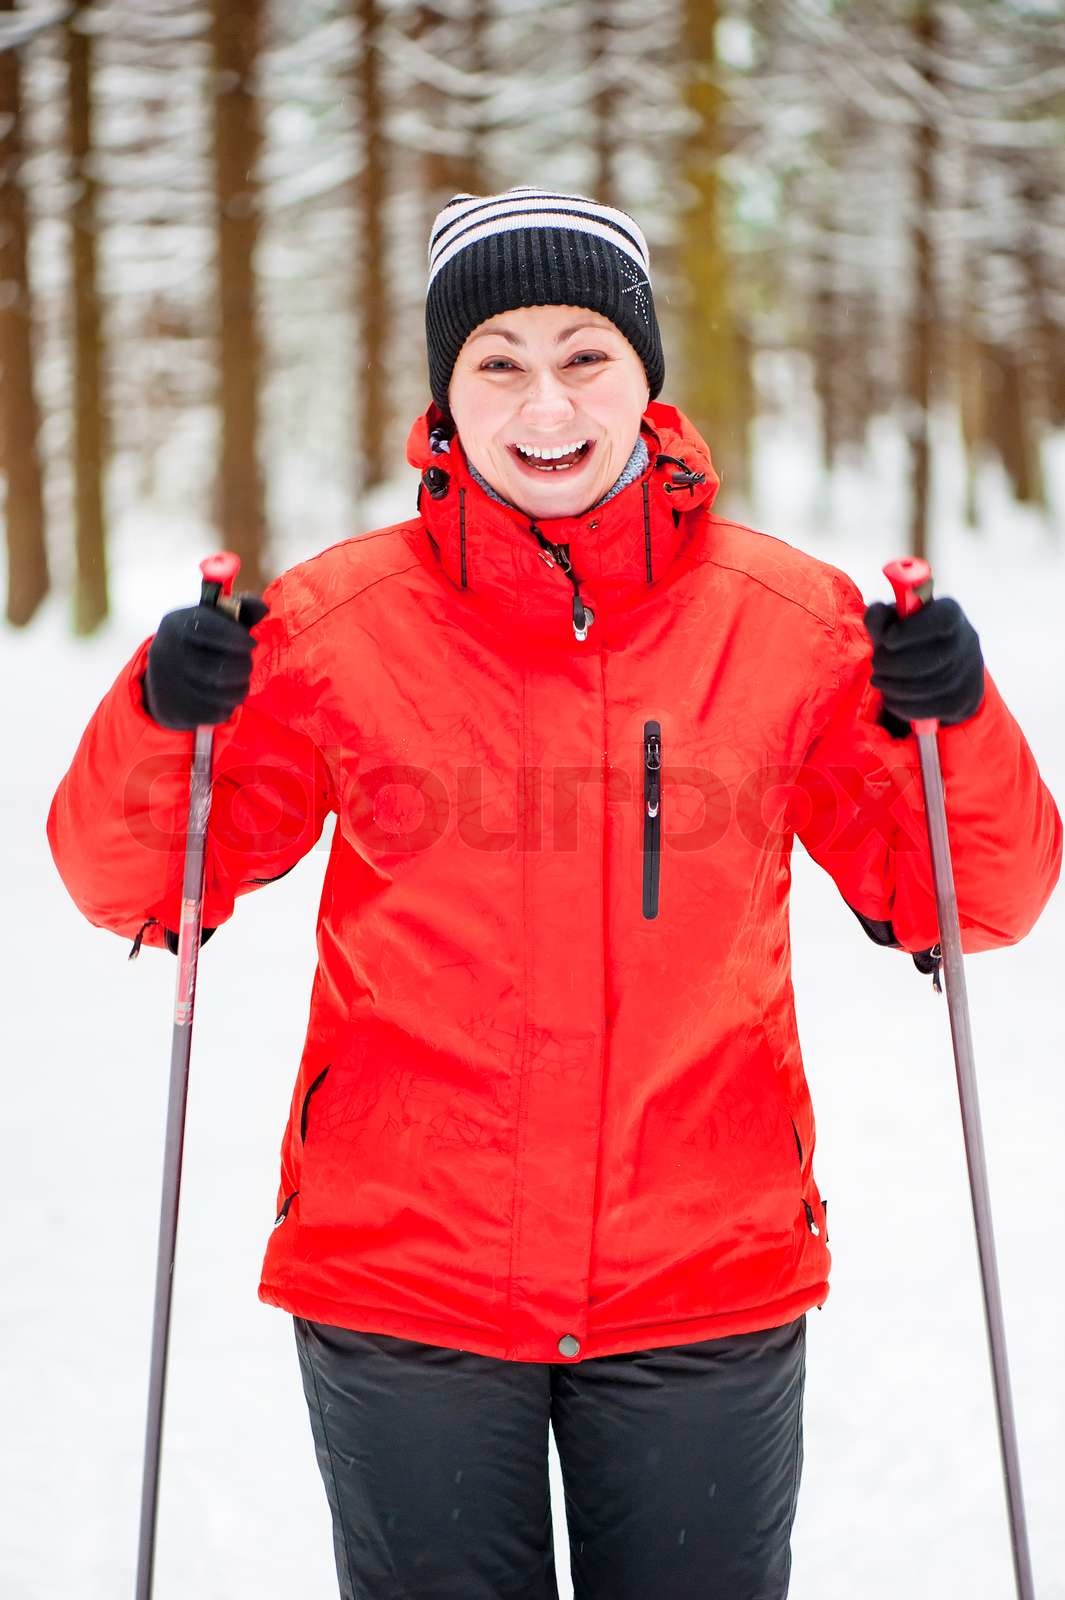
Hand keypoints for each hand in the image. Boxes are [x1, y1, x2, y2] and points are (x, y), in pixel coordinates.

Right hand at [142, 595, 269, 729]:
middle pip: (221, 668)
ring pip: (223, 694)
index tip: (250, 643)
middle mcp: (167, 652)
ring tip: (239, 682)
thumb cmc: (199, 642)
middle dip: (244, 667)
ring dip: (240, 689)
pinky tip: (223, 697)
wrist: (164, 676)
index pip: (212, 629)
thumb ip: (241, 610)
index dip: (239, 638)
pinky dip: (227, 707)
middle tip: (246, 665)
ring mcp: (168, 683)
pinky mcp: (173, 710)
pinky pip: (216, 714)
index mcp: (176, 623)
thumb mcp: (214, 620)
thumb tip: (263, 607)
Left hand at [863, 595, 983, 728]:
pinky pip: (933, 708)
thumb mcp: (892, 625)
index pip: (943, 619)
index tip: (887, 639)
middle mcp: (967, 640)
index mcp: (950, 613)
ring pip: (932, 686)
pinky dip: (904, 705)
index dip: (911, 631)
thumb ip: (880, 618)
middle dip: (895, 664)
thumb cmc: (909, 639)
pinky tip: (890, 697)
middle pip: (935, 658)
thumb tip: (876, 612)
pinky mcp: (964, 699)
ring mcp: (969, 672)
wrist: (939, 669)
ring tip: (879, 680)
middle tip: (876, 664)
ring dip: (895, 686)